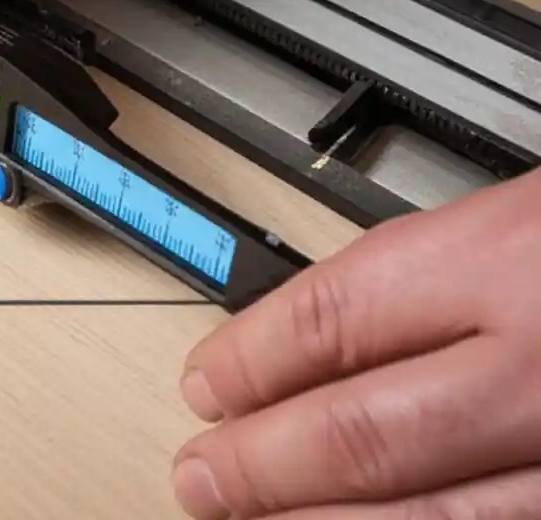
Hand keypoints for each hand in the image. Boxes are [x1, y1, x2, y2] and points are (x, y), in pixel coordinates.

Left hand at [173, 168, 540, 518]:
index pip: (331, 318)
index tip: (204, 384)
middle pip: (358, 431)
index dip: (245, 362)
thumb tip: (309, 339)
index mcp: (504, 259)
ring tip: (250, 517)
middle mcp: (539, 363)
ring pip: (423, 515)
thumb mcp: (518, 218)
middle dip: (260, 464)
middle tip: (201, 476)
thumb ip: (425, 275)